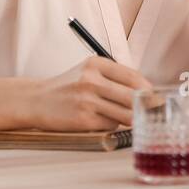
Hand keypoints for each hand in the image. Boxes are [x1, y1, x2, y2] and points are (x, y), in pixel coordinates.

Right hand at [32, 57, 152, 130]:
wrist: (35, 101)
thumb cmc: (68, 87)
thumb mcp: (88, 71)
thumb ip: (114, 76)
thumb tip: (146, 90)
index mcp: (96, 64)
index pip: (133, 76)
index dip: (147, 88)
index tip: (153, 95)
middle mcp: (91, 80)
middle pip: (132, 96)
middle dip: (145, 105)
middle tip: (152, 110)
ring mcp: (86, 100)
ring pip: (124, 112)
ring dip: (131, 117)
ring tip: (133, 117)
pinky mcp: (82, 119)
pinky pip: (111, 124)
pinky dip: (114, 124)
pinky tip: (107, 120)